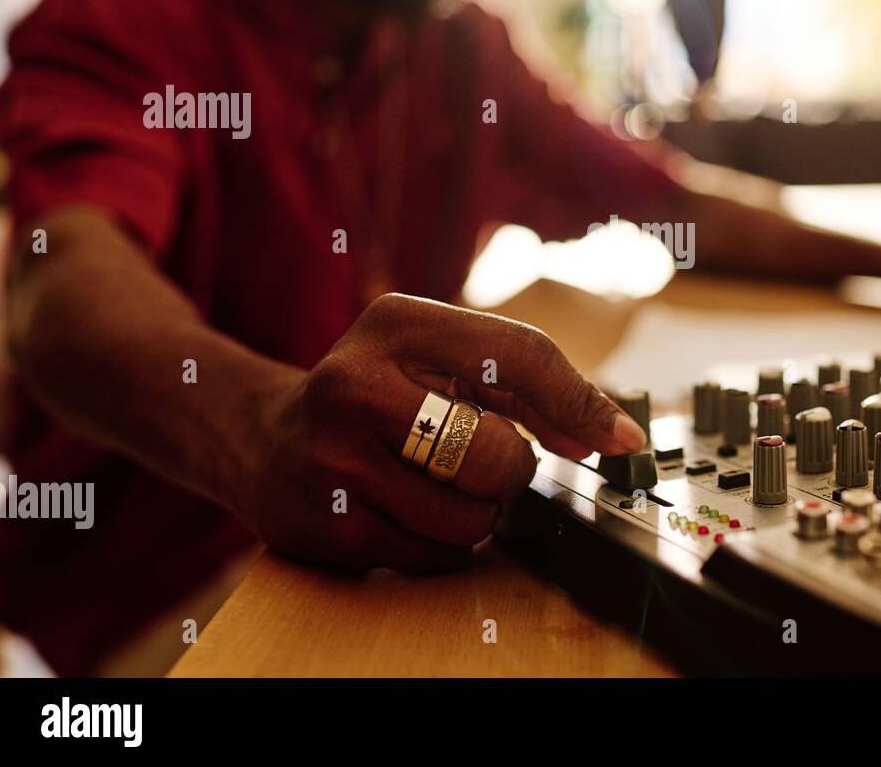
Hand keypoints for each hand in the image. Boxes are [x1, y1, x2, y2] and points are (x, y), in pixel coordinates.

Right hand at [232, 293, 646, 572]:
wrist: (262, 437)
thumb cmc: (376, 394)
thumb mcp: (440, 358)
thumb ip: (528, 388)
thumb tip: (609, 435)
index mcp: (398, 324)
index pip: (520, 356)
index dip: (579, 403)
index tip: (618, 439)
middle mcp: (356, 383)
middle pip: (497, 453)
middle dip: (508, 469)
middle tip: (475, 459)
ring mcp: (332, 458)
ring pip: (470, 517)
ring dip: (475, 514)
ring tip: (434, 484)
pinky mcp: (324, 524)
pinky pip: (432, 555)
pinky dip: (438, 543)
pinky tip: (402, 510)